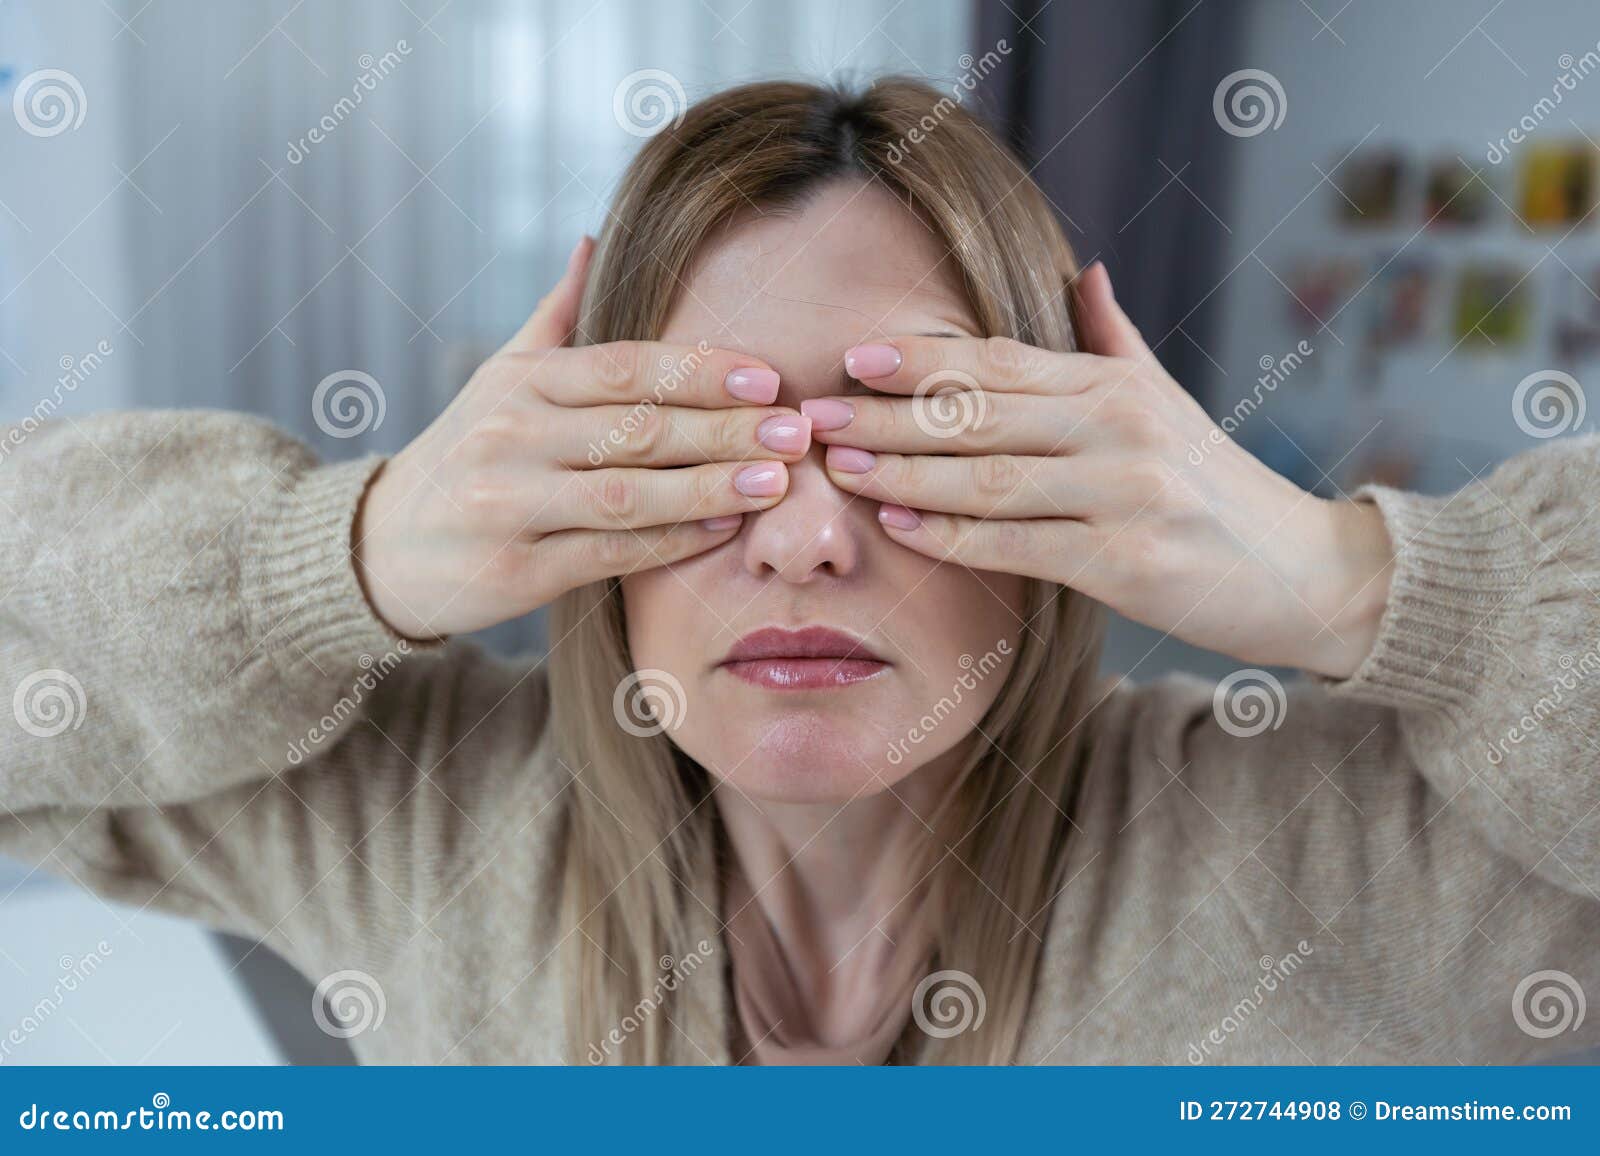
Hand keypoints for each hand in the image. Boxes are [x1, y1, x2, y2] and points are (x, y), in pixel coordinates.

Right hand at [354, 237, 810, 638]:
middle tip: (794, 431)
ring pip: (629, 494)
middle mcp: (512, 436)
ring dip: (710, 487)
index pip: (624, 367)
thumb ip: (556, 316)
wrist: (382, 546)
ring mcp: (511, 504)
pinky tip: (723, 528)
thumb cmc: (465, 452)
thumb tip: (593, 241)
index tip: (765, 378)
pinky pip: (610, 553)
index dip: (699, 371)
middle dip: (725, 429)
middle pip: (637, 429)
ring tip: (775, 482)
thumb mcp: (499, 376)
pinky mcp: (516, 569)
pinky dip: (671, 541)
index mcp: (520, 381)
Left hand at [806, 263, 1393, 677]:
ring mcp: (1122, 493)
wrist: (1304, 572)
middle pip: (979, 414)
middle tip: (817, 416)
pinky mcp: (1124, 561)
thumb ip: (1112, 339)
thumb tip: (1081, 271)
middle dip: (888, 415)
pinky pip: (1016, 544)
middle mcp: (1117, 428)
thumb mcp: (1167, 399)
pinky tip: (899, 524)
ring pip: (987, 478)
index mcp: (1115, 386)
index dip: (921, 357)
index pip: (999, 363)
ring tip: (841, 467)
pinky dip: (950, 535)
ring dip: (903, 472)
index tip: (853, 356)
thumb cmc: (1217, 485)